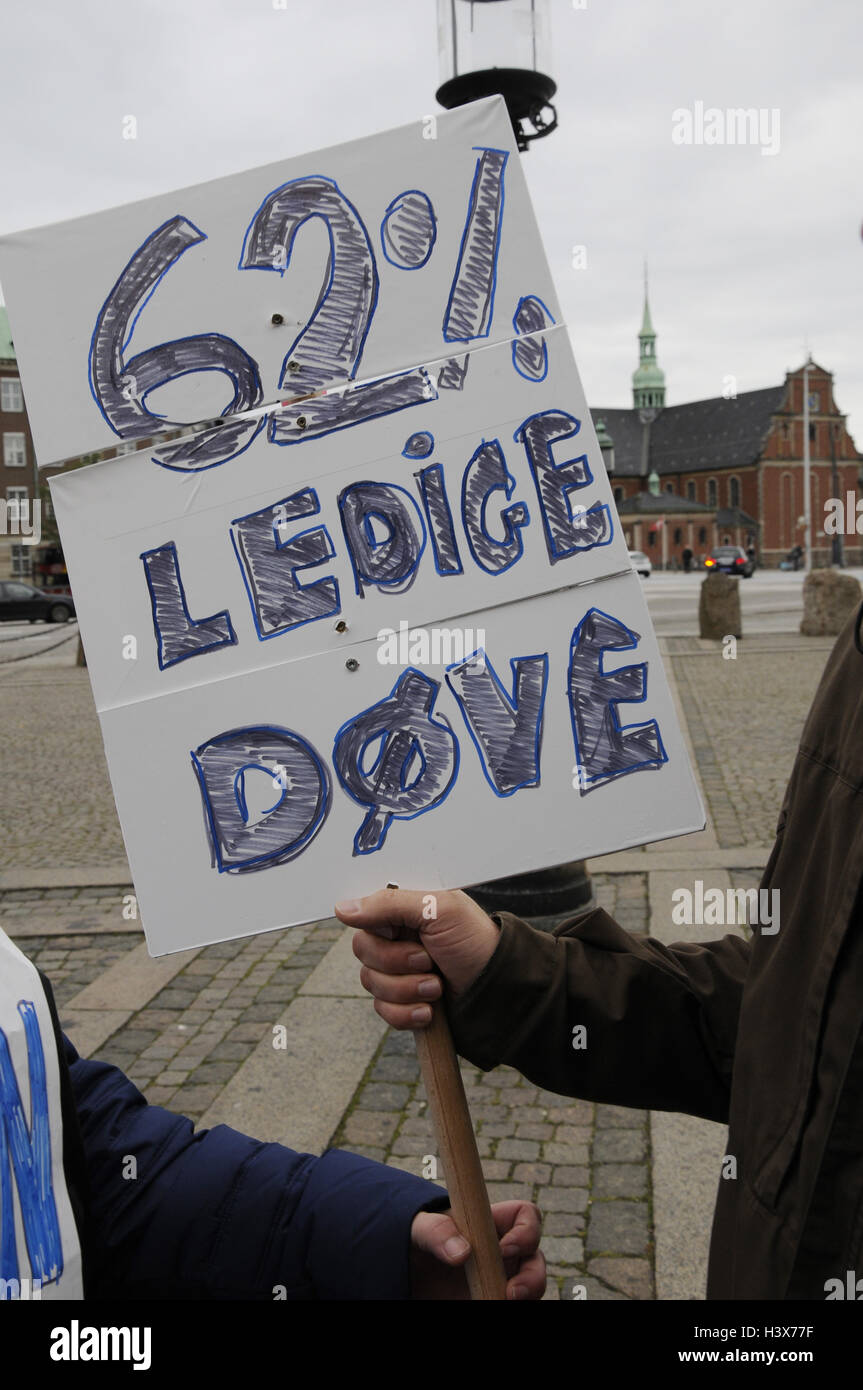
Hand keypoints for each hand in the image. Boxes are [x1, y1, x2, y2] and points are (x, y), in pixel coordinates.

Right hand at [335, 888, 500, 1027]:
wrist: (502, 994)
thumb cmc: (478, 943)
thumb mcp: (439, 910)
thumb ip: (389, 903)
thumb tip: (343, 908)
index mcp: (405, 909)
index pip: (365, 914)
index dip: (380, 931)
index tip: (400, 933)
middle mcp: (398, 937)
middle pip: (363, 951)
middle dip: (397, 963)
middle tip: (429, 961)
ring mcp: (400, 970)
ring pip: (370, 983)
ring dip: (406, 990)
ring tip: (437, 988)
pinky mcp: (403, 1000)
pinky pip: (382, 1010)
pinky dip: (406, 1013)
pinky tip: (430, 1011)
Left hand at [409, 1201, 544, 1299]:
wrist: (407, 1275)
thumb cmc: (413, 1241)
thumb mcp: (417, 1228)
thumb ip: (435, 1230)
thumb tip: (462, 1252)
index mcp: (491, 1223)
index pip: (525, 1216)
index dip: (525, 1231)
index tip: (504, 1249)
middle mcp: (503, 1251)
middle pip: (536, 1258)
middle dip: (533, 1276)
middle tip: (512, 1293)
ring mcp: (500, 1278)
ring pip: (532, 1287)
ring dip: (529, 1296)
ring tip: (505, 1302)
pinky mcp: (492, 1297)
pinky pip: (517, 1304)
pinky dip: (516, 1306)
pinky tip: (490, 1303)